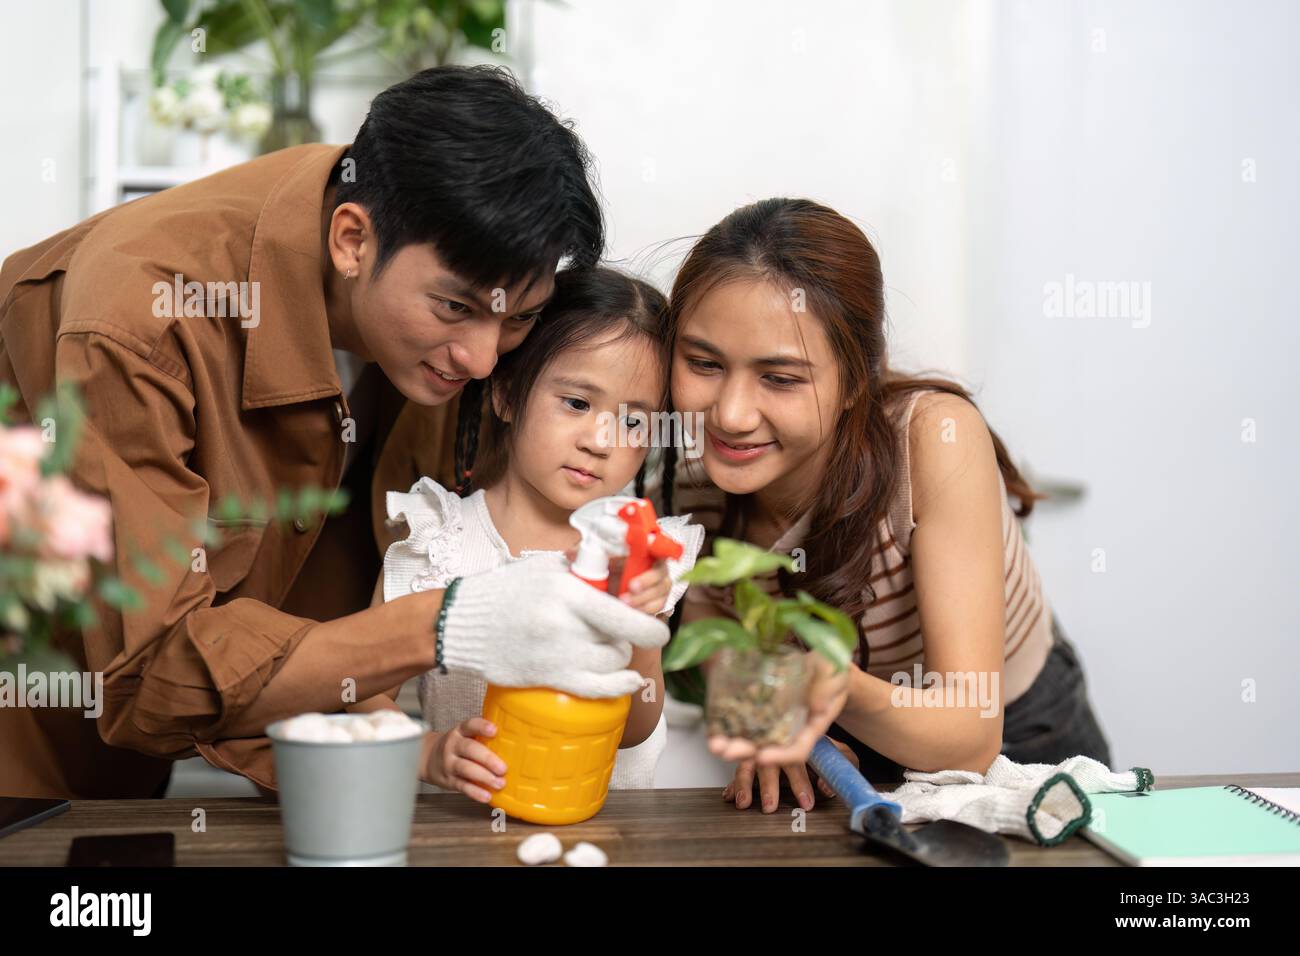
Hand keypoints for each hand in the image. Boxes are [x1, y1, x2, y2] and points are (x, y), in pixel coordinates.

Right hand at [422, 717, 507, 803]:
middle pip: (469, 749)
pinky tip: (487, 795)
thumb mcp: (465, 735)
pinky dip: (475, 792)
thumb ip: (483, 737)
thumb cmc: (457, 746)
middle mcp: (453, 746)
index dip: (482, 727)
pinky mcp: (449, 780)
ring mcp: (449, 764)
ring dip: (484, 777)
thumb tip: (516, 741)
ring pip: (466, 769)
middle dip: (488, 759)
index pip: (470, 725)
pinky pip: (462, 786)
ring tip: (500, 783)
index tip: (494, 730)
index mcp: (460, 732)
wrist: (428, 758)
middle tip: (503, 768)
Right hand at [441, 553, 669, 697]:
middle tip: (619, 630)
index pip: (623, 614)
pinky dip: (619, 686)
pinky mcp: (550, 676)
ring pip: (613, 663)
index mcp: (567, 592)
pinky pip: (597, 688)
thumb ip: (582, 567)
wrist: (463, 624)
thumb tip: (618, 561)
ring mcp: (558, 655)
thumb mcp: (543, 567)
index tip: (658, 628)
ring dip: (617, 656)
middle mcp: (566, 626)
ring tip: (605, 646)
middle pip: (621, 640)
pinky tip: (628, 680)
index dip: (649, 626)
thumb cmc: (505, 591)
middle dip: (628, 636)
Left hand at [709, 652, 851, 766]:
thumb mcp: (834, 675)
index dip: (780, 756)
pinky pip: (745, 719)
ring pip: (753, 738)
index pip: (797, 750)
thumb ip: (827, 689)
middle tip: (725, 752)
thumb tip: (817, 707)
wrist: (821, 664)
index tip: (762, 757)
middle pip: (769, 748)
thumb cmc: (831, 670)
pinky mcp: (763, 708)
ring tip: (714, 744)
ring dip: (732, 742)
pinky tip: (714, 724)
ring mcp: (775, 720)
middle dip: (746, 752)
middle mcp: (791, 729)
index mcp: (812, 727)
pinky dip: (729, 723)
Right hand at [721, 739, 858, 810]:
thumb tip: (828, 786)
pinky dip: (733, 783)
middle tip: (770, 806)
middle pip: (770, 763)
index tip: (806, 803)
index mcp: (800, 740)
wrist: (813, 720)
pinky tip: (728, 795)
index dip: (800, 782)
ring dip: (745, 784)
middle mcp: (777, 743)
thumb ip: (842, 764)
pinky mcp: (752, 759)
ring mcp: (762, 750)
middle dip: (769, 786)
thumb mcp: (841, 754)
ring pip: (749, 764)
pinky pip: (739, 768)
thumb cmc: (825, 750)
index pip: (798, 760)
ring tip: (743, 802)